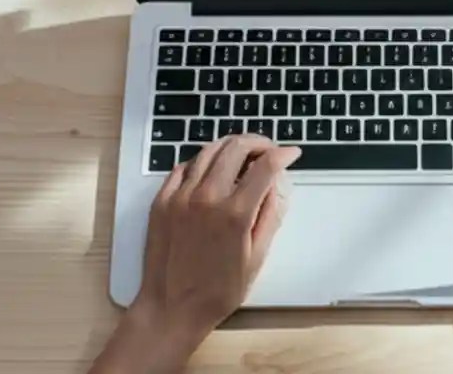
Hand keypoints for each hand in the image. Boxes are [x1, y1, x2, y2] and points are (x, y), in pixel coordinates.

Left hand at [90, 135, 301, 373]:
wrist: (171, 308)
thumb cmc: (217, 291)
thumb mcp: (257, 257)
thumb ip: (271, 215)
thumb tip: (278, 184)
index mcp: (234, 213)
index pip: (265, 166)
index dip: (283, 154)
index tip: (291, 153)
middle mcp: (206, 197)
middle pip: (236, 147)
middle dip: (258, 143)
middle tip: (268, 150)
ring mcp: (180, 197)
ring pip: (208, 151)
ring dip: (230, 147)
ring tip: (242, 154)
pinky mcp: (161, 201)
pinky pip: (183, 168)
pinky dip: (202, 162)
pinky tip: (211, 171)